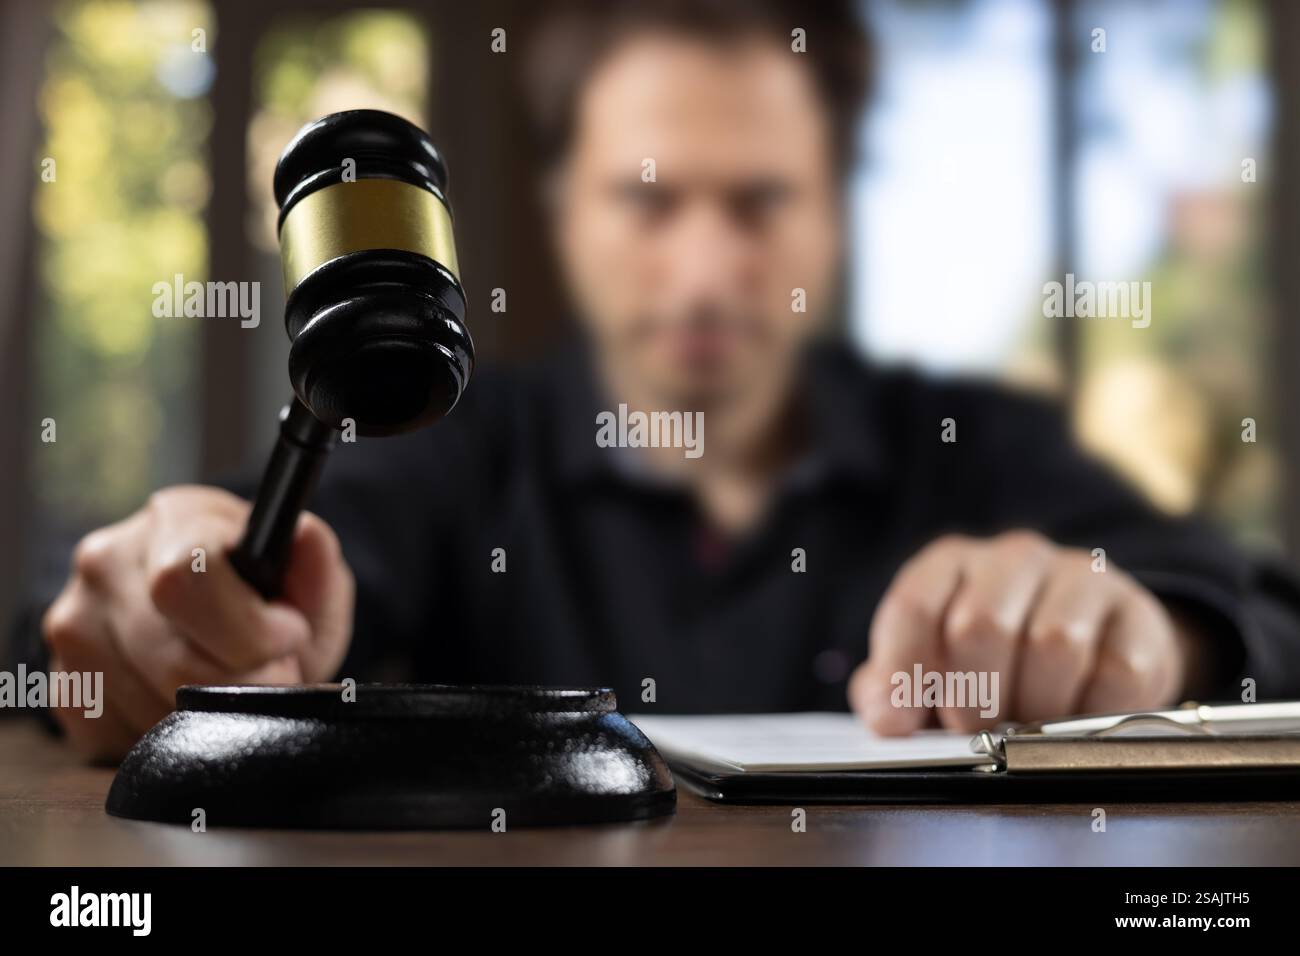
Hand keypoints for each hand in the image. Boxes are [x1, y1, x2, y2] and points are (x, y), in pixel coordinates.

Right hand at [41, 485, 354, 761]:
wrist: (217, 622)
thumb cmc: (270, 598)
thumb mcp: (311, 582)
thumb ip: (317, 568)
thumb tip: (304, 535)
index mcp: (174, 518)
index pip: (185, 577)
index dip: (249, 626)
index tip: (288, 637)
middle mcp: (107, 561)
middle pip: (171, 657)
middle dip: (242, 682)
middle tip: (275, 673)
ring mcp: (75, 624)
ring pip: (150, 705)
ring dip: (211, 714)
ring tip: (238, 683)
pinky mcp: (66, 684)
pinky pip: (123, 737)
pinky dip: (174, 735)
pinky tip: (197, 701)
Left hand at [848, 530, 1193, 734]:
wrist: (1089, 649)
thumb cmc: (988, 665)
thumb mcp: (928, 669)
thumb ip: (890, 691)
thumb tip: (887, 718)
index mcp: (950, 563)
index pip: (915, 606)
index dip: (904, 672)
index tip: (902, 724)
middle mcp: (1014, 557)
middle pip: (982, 625)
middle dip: (974, 697)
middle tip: (975, 731)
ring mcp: (1081, 577)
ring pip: (1054, 644)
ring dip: (1036, 708)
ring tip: (1027, 728)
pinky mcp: (1138, 613)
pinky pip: (1119, 671)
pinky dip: (1092, 713)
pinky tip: (1076, 719)